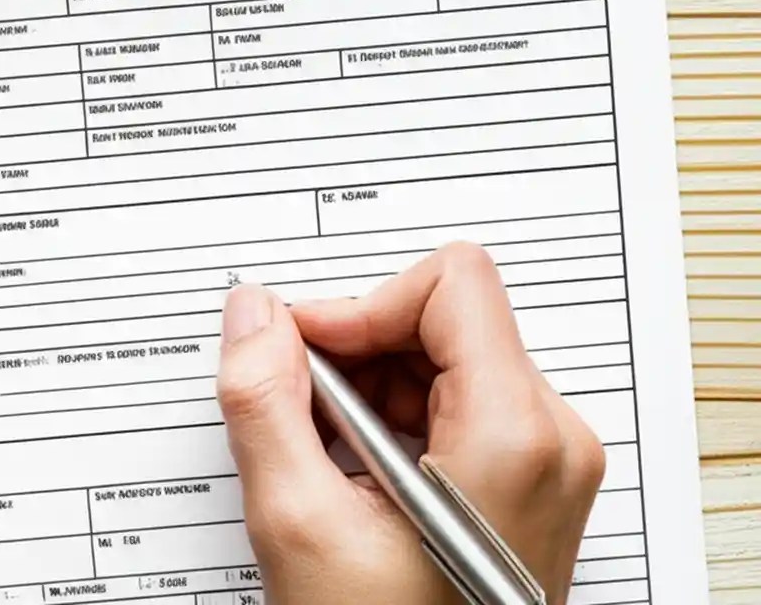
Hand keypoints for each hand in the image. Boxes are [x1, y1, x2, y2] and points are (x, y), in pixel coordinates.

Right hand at [216, 243, 606, 604]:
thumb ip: (264, 402)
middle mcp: (552, 438)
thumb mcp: (299, 523)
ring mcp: (546, 459)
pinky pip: (456, 400)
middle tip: (303, 412)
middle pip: (447, 318)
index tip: (305, 347)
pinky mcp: (529, 475)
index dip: (361, 304)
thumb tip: (253, 317)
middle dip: (358, 351)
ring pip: (445, 356)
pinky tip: (355, 473)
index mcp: (514, 436)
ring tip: (327, 457)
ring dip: (369, 388)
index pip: (452, 282)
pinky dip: (393, 418)